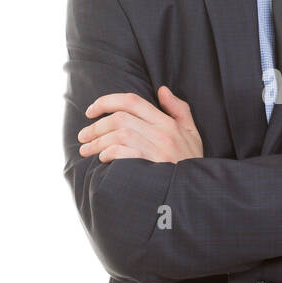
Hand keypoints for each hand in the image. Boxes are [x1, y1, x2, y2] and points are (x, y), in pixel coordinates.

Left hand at [77, 86, 203, 162]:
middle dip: (95, 126)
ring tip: (86, 150)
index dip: (106, 101)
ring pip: (118, 135)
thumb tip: (162, 90)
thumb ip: (179, 109)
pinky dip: (108, 154)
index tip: (90, 110)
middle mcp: (162, 133)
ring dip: (97, 142)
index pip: (132, 101)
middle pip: (119, 119)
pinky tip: (103, 159)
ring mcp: (157, 150)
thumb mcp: (192, 133)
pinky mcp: (151, 168)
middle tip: (83, 136)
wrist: (198, 192)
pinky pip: (122, 153)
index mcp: (168, 122)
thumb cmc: (191, 162)